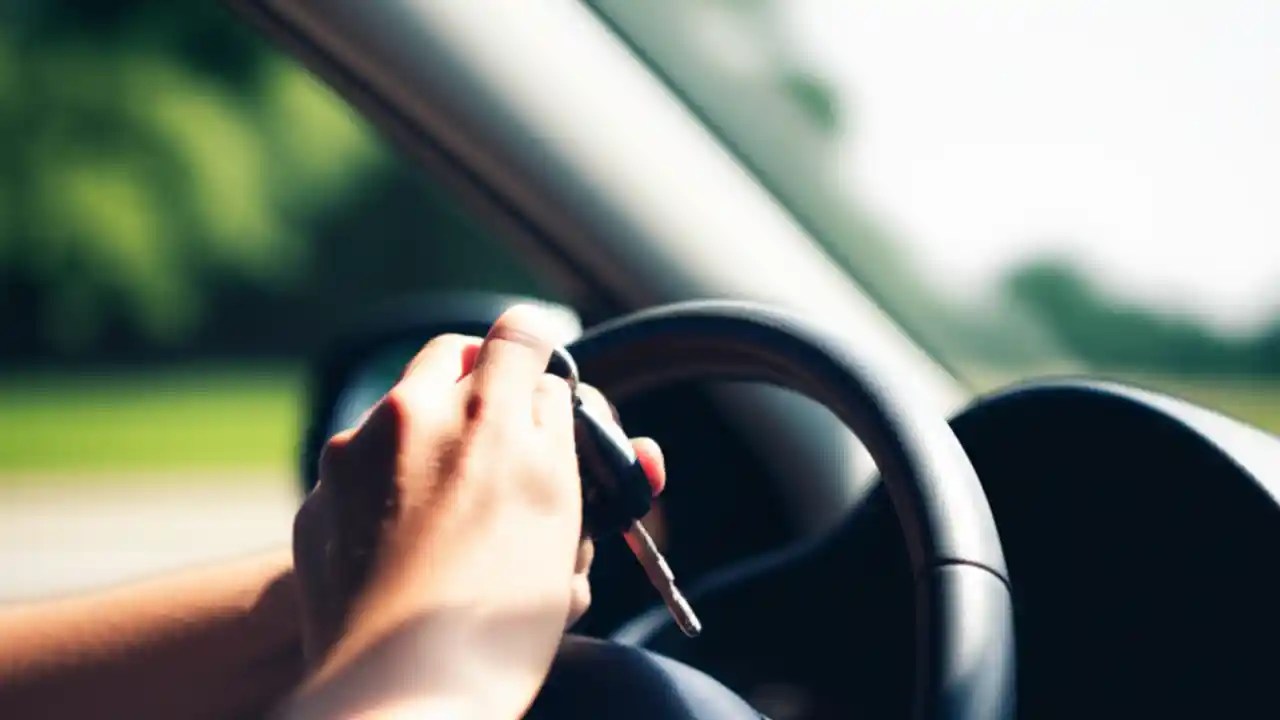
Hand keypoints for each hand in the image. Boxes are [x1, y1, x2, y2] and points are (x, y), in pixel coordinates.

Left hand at [287, 305, 663, 718]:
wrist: (401, 689)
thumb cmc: (496, 611)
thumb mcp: (557, 510)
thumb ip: (552, 428)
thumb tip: (541, 389)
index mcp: (485, 413)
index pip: (517, 336)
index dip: (534, 352)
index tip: (539, 371)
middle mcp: (409, 415)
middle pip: (448, 359)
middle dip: (476, 382)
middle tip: (500, 428)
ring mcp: (351, 459)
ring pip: (400, 418)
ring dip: (428, 440)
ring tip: (457, 515)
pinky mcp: (316, 506)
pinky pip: (358, 474)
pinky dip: (384, 492)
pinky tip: (409, 550)